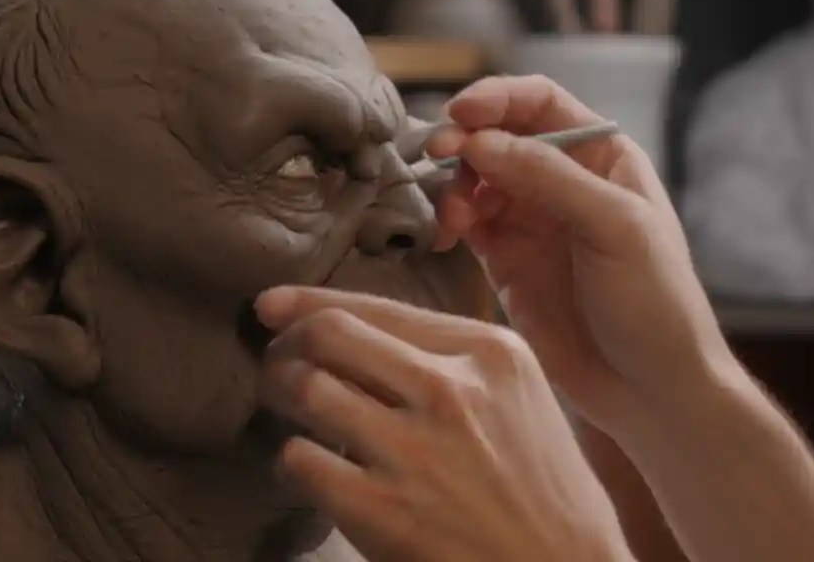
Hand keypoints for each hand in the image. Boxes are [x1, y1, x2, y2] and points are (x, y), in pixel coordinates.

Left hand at [255, 286, 634, 561]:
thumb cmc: (541, 486)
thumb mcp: (516, 395)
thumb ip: (449, 356)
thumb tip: (356, 330)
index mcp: (487, 352)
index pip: (374, 306)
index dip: (307, 302)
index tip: (271, 305)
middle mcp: (451, 390)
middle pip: (328, 335)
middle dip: (285, 345)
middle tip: (274, 363)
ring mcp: (417, 451)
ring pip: (304, 388)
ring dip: (276, 395)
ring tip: (281, 409)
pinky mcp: (386, 511)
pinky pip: (299, 460)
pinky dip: (288, 460)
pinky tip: (302, 467)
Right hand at [426, 75, 734, 434]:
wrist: (652, 391)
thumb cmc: (656, 303)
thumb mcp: (615, 228)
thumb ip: (549, 178)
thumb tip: (480, 141)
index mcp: (602, 157)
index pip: (540, 103)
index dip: (497, 99)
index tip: (461, 114)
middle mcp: (563, 181)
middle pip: (497, 136)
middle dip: (464, 142)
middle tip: (437, 157)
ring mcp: (532, 221)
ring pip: (474, 180)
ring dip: (453, 187)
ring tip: (451, 220)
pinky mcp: (506, 261)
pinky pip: (465, 224)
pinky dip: (447, 222)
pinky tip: (444, 238)